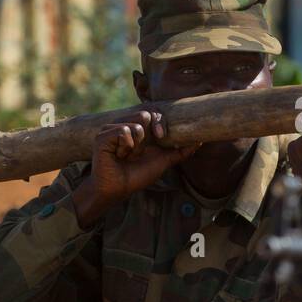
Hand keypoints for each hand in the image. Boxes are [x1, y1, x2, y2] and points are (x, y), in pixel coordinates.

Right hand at [73, 110, 199, 227]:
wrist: (118, 188)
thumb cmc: (137, 176)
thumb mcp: (163, 161)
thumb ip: (180, 151)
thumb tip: (199, 141)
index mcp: (138, 129)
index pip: (153, 113)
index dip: (160, 121)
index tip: (161, 136)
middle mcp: (125, 125)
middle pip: (145, 114)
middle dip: (147, 138)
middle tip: (139, 153)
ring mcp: (112, 129)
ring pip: (136, 125)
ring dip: (136, 146)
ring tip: (126, 156)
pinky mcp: (102, 135)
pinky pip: (123, 131)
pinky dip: (124, 147)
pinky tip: (117, 156)